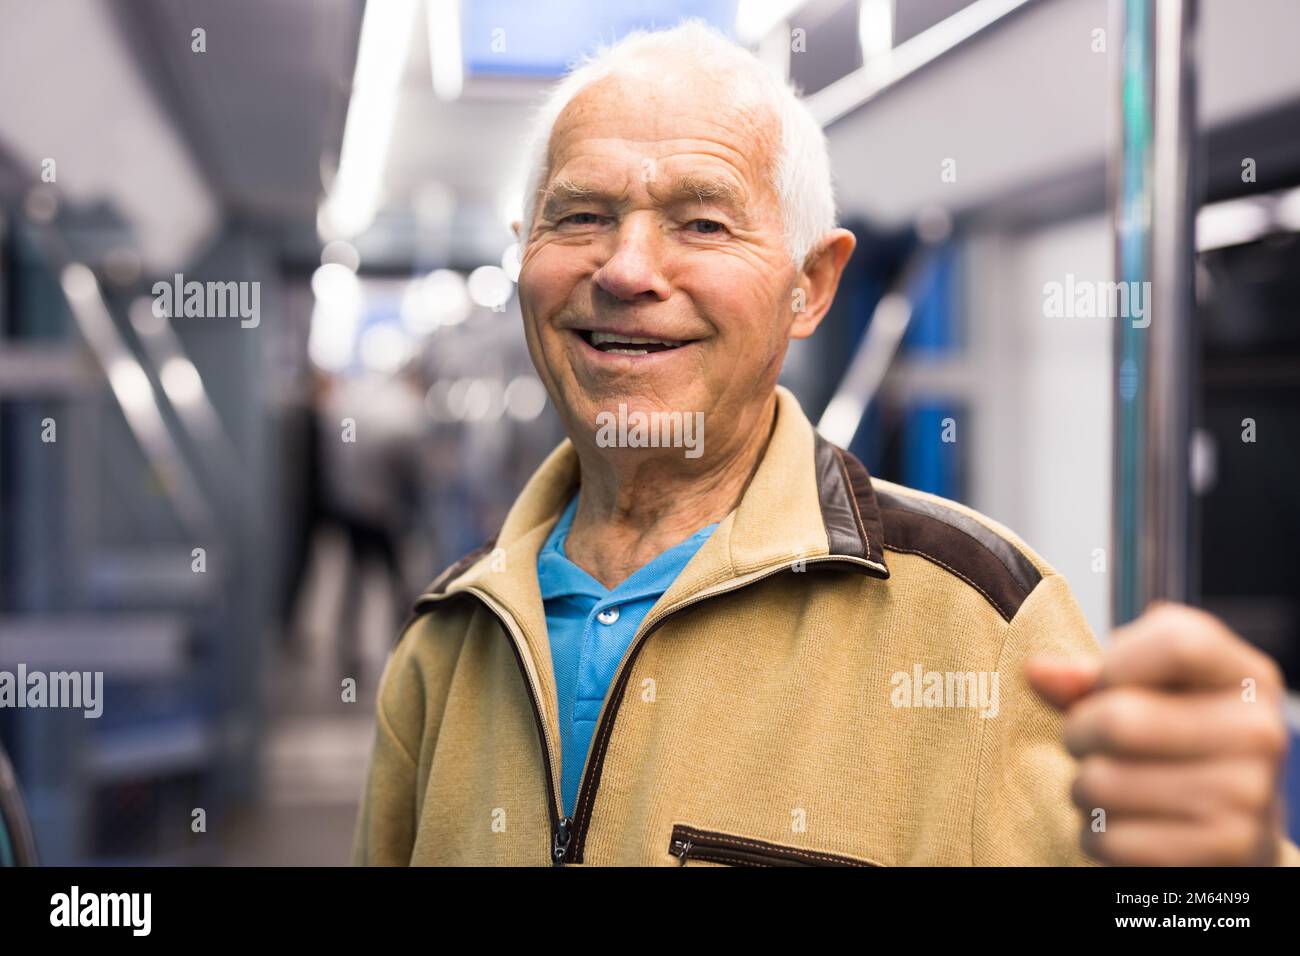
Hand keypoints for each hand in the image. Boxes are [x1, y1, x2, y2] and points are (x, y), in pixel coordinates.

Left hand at [1026, 602, 1289, 865]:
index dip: (1115, 664)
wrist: (1233, 830)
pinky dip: (1098, 836)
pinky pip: (1111, 839)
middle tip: (1087, 745)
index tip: (1103, 685)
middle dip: (1077, 734)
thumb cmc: (1177, 746)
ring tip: (1110, 789)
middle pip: (1119, 718)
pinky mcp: (1224, 853)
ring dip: (1084, 790)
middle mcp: (1259, 732)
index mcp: (1245, 676)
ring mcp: (1248, 796)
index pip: (1176, 641)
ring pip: (1102, 783)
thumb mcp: (1146, 694)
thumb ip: (1090, 677)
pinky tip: (1127, 827)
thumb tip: (1037, 671)